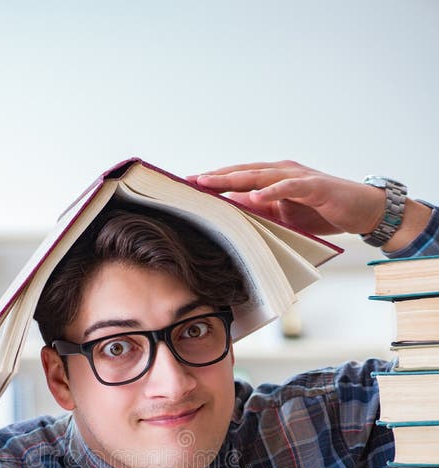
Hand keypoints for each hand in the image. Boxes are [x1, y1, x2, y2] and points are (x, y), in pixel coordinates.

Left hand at [187, 160, 385, 235]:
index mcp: (273, 179)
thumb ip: (261, 211)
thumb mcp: (285, 216)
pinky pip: (290, 187)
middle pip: (243, 172)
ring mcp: (298, 177)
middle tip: (189, 181)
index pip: (238, 178)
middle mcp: (282, 172)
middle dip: (215, 177)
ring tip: (211, 183)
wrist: (360, 210)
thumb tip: (235, 211)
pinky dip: (272, 191)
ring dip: (234, 179)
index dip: (213, 181)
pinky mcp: (314, 186)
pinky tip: (255, 196)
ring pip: (260, 176)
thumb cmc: (322, 211)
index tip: (188, 186)